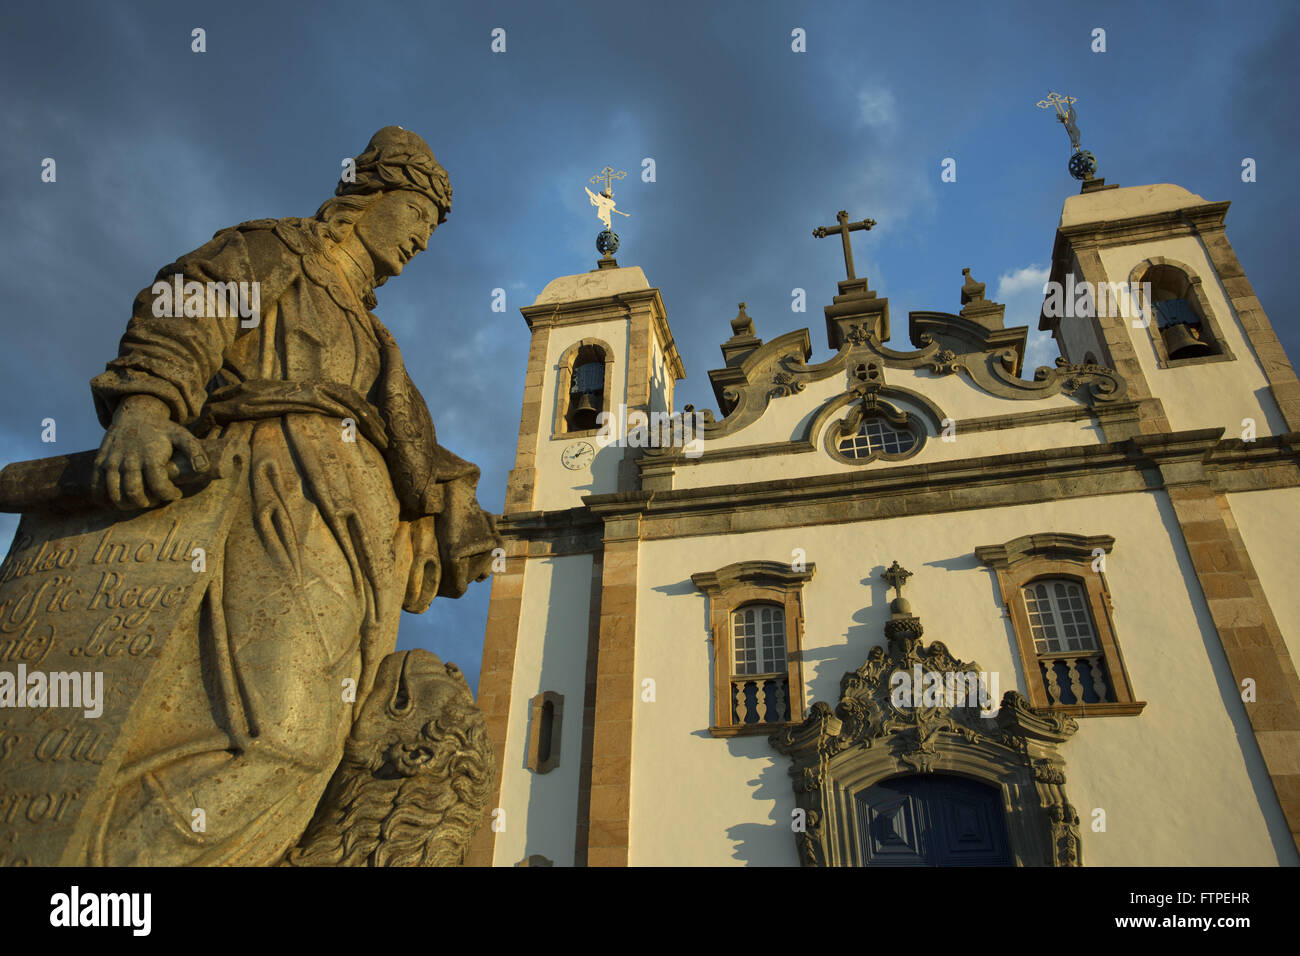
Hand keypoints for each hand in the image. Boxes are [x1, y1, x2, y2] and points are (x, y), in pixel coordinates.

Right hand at [93, 395, 209, 509]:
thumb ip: (195, 451)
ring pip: (115, 494)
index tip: (175, 494)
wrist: (135, 413)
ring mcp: (112, 461)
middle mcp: (129, 460)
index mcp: (151, 456)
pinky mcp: (100, 462)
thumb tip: (204, 469)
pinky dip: (103, 499)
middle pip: (135, 494)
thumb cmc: (161, 429)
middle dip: (148, 503)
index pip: (159, 486)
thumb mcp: (182, 435)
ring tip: (139, 501)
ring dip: (128, 505)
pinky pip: (96, 486)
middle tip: (156, 500)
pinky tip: (114, 503)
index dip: (169, 495)